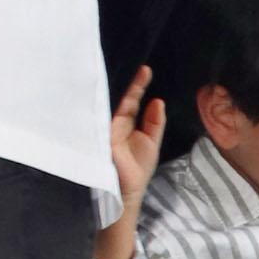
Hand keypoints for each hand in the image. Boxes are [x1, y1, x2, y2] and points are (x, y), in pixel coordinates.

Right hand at [106, 67, 165, 228]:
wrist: (125, 192)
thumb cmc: (136, 170)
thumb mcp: (151, 142)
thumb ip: (155, 123)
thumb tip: (158, 101)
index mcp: (126, 123)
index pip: (132, 100)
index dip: (139, 86)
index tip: (146, 70)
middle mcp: (114, 122)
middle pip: (121, 98)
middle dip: (129, 82)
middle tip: (140, 66)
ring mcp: (104, 128)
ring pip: (109, 104)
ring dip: (118, 90)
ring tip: (129, 70)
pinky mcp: (99, 136)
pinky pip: (101, 117)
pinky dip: (104, 104)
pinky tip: (109, 89)